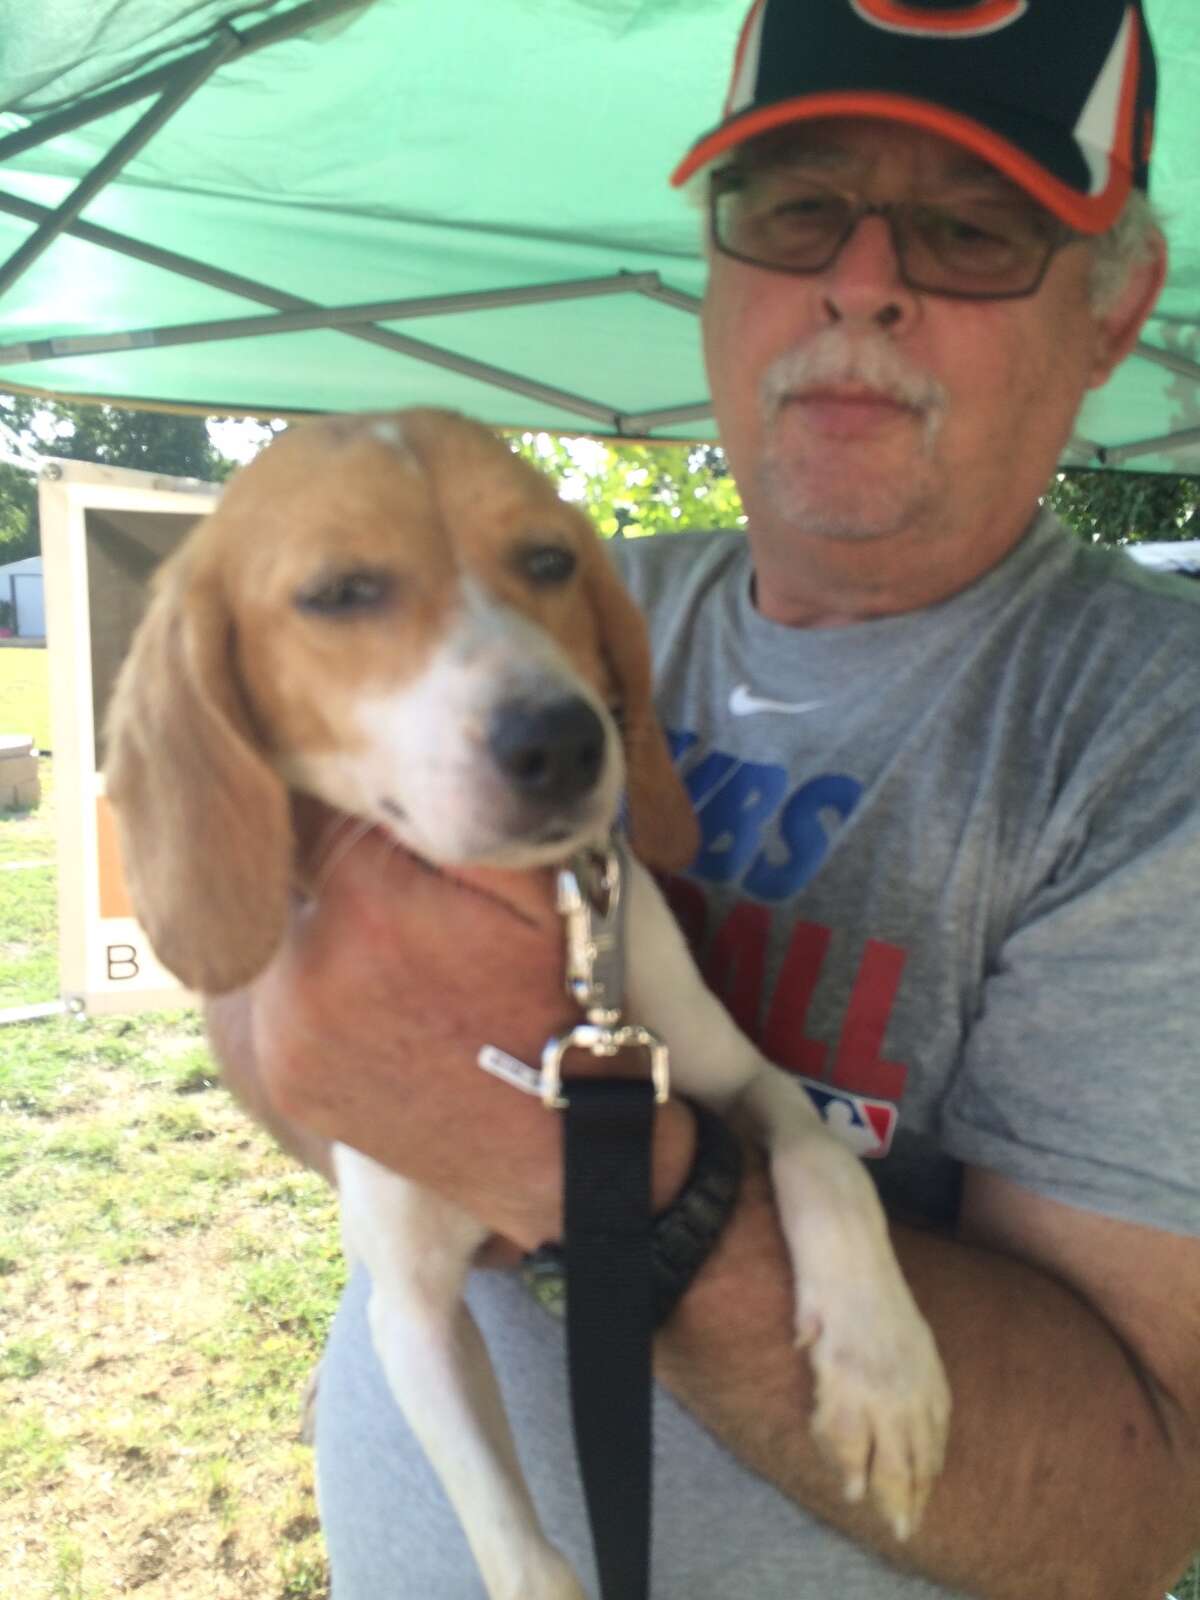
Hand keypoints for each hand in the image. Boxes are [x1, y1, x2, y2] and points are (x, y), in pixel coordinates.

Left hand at [252, 808, 693, 1246]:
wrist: (568, 1142)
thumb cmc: (570, 996)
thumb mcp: (548, 884)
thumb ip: (470, 808)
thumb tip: (410, 760)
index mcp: (365, 900)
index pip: (335, 810)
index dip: (383, 820)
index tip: (418, 843)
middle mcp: (303, 966)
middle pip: (304, 871)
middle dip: (350, 876)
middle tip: (420, 910)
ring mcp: (284, 1031)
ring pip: (291, 934)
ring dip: (332, 932)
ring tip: (409, 963)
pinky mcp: (284, 1077)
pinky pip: (287, 1001)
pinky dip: (325, 995)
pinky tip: (389, 1010)